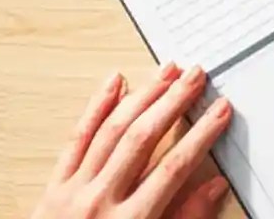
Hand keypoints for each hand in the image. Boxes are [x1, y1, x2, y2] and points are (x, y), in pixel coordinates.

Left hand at [31, 63, 232, 218]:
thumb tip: (213, 188)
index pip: (174, 169)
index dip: (202, 135)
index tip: (220, 111)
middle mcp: (100, 203)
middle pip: (143, 139)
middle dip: (174, 103)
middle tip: (196, 76)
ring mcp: (73, 192)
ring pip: (111, 131)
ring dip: (142, 96)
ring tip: (165, 71)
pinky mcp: (53, 187)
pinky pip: (76, 139)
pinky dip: (96, 108)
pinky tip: (114, 83)